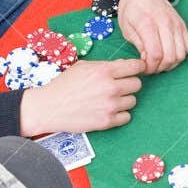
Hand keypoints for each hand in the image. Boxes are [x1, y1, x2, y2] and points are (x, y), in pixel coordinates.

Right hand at [20, 58, 143, 135]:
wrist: (49, 107)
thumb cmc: (64, 85)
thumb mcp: (83, 67)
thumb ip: (105, 66)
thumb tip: (125, 66)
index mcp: (104, 70)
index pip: (136, 66)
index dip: (138, 68)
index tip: (136, 71)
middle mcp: (110, 87)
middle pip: (137, 85)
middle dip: (130, 85)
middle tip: (119, 87)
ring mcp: (110, 105)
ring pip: (133, 101)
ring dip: (124, 100)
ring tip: (110, 100)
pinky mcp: (107, 121)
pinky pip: (127, 117)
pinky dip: (120, 115)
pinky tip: (109, 111)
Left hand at [117, 0, 187, 72]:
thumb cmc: (131, 9)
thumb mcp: (126, 28)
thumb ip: (138, 45)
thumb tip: (148, 61)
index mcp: (148, 24)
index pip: (156, 54)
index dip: (150, 67)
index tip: (144, 67)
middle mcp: (165, 24)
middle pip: (171, 57)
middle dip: (160, 67)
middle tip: (152, 66)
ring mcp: (176, 24)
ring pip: (181, 54)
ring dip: (171, 63)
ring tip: (161, 61)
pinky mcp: (182, 25)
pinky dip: (181, 54)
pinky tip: (169, 52)